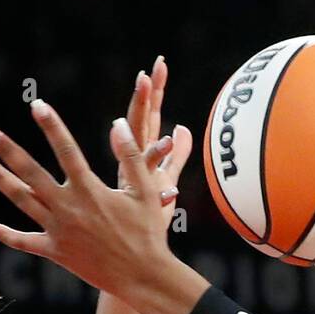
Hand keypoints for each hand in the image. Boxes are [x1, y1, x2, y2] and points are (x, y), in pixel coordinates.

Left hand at [0, 95, 180, 298]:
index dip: (52, 126)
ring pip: (22, 201)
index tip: (37, 105)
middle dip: (8, 152)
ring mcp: (59, 232)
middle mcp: (69, 209)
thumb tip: (118, 123)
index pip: (67, 151)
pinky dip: (7, 236)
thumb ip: (131, 156)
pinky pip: (26, 243)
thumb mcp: (146, 191)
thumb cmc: (148, 233)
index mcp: (91, 191)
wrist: (143, 277)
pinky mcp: (57, 253)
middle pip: (32, 174)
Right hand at [123, 56, 193, 228]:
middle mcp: (136, 164)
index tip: (158, 66)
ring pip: (144, 156)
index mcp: (140, 154)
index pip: (148, 116)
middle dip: (144, 101)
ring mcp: (139, 182)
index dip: (153, 93)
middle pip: (141, 125)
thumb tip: (183, 129)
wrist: (131, 247)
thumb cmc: (144, 215)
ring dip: (154, 145)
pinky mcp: (144, 204)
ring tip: (163, 130)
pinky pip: (153, 193)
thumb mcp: (163, 179)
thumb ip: (175, 156)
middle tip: (145, 76)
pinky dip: (164, 192)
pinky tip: (172, 192)